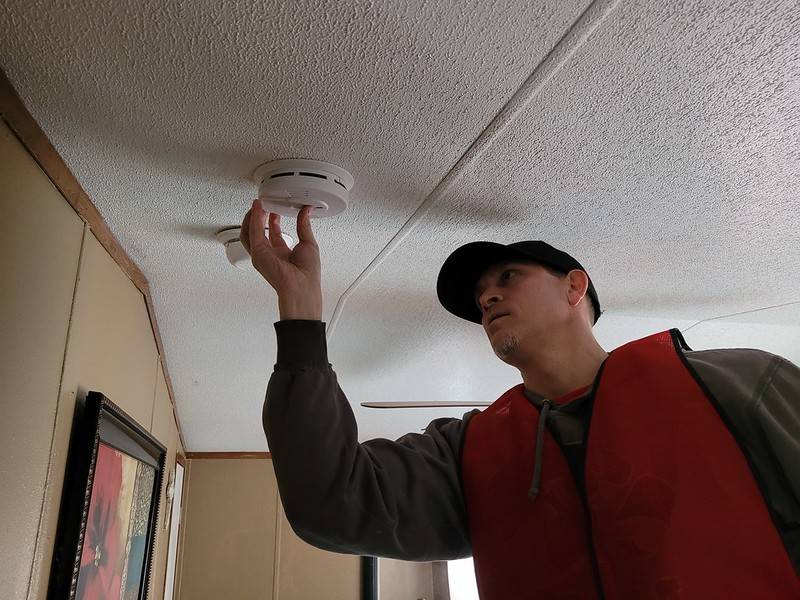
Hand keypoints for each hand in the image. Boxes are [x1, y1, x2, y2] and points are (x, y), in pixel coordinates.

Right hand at [240, 200, 322, 319]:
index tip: (273, 209)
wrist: (302, 285)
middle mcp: (270, 255)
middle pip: (257, 233)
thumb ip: (304, 225)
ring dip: (252, 217)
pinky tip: (258, 209)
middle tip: (262, 205)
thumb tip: (306, 211)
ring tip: (257, 205)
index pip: (273, 235)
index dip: (272, 221)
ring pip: (249, 232)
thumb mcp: (308, 243)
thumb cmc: (307, 275)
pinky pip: (253, 232)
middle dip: (258, 218)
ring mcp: (262, 255)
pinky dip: (254, 219)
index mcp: (282, 254)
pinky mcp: (258, 252)